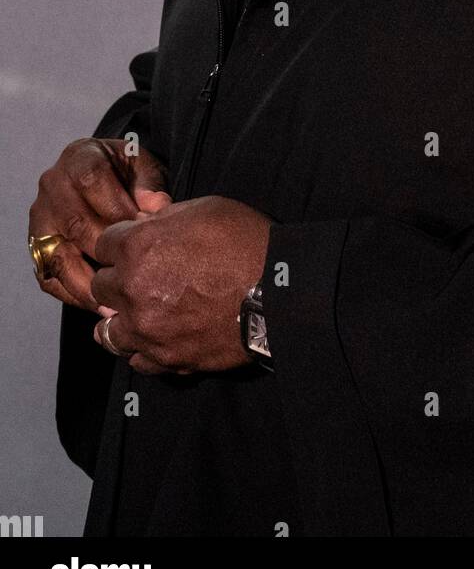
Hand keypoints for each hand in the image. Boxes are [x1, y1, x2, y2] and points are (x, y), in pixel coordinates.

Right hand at [29, 137, 171, 309]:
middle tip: (135, 271)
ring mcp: (40, 220)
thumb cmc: (127, 173)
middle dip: (107, 250)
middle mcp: (52, 187)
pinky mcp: (37, 249)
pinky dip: (73, 296)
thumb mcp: (143, 166)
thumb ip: (150, 183)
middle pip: (74, 223)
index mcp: (78, 158)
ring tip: (116, 303)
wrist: (105, 179)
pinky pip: (49, 278)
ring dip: (88, 283)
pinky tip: (101, 305)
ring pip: (58, 257)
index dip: (118, 206)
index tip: (144, 229)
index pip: (91, 181)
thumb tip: (156, 206)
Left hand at [90, 196, 272, 375]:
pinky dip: (142, 348)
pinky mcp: (166, 357)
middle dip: (116, 279)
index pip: (102, 244)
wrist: (278, 291)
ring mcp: (146, 328)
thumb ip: (165, 217)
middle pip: (100, 287)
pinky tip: (154, 337)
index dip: (119, 243)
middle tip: (138, 278)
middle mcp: (132, 289)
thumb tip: (144, 223)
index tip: (132, 246)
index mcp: (138, 247)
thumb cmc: (246, 242)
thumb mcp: (206, 209)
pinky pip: (136, 359)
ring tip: (136, 314)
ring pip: (107, 331)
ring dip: (120, 319)